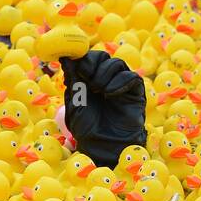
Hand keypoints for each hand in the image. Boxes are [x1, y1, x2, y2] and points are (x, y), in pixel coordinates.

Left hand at [60, 51, 146, 168]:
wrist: (102, 144)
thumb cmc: (86, 126)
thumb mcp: (75, 101)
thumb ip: (73, 79)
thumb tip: (65, 57)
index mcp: (88, 79)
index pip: (88, 58)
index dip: (83, 58)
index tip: (76, 64)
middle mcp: (105, 79)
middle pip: (103, 56)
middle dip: (93, 63)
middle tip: (86, 76)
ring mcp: (120, 84)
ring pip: (117, 63)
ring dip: (104, 74)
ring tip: (97, 90)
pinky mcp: (135, 92)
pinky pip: (131, 77)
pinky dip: (119, 82)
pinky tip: (110, 94)